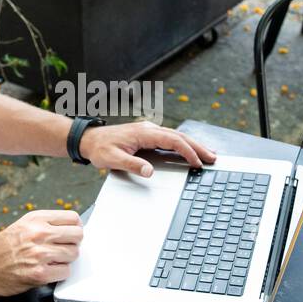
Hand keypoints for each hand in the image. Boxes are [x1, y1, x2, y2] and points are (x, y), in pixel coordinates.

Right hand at [0, 209, 83, 298]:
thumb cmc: (0, 249)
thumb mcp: (21, 226)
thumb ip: (45, 224)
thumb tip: (70, 227)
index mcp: (35, 219)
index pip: (72, 218)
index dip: (75, 227)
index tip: (71, 234)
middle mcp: (39, 234)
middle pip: (77, 235)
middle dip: (73, 243)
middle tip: (63, 249)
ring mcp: (40, 254)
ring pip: (74, 254)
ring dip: (66, 259)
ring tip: (52, 260)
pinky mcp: (40, 273)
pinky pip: (65, 272)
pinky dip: (59, 274)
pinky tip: (48, 271)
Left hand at [78, 121, 216, 176]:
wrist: (89, 140)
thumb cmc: (100, 149)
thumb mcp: (113, 159)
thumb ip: (132, 164)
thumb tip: (150, 171)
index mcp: (144, 133)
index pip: (172, 141)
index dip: (187, 151)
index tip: (197, 163)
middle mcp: (149, 129)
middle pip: (179, 136)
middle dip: (198, 147)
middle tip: (213, 158)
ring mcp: (149, 131)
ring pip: (176, 136)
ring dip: (192, 145)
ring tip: (207, 154)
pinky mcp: (147, 135)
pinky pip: (170, 139)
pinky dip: (183, 145)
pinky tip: (189, 151)